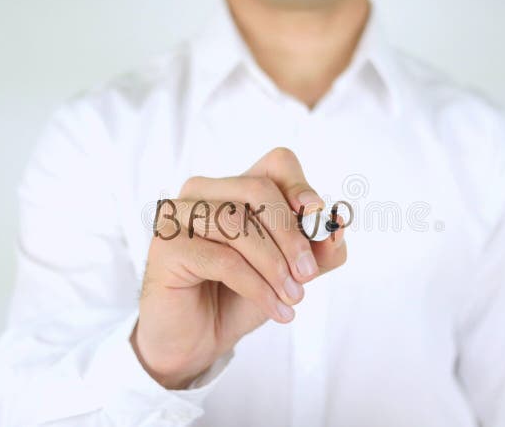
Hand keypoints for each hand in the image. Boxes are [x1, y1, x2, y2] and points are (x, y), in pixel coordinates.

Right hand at [131, 147, 347, 388]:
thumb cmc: (241, 297)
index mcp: (235, 187)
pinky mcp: (165, 246)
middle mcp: (203, 191)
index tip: (318, 220)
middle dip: (291, 234)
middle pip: (258, 189)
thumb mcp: (291, 272)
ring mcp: (179, 215)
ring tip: (292, 297)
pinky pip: (222, 259)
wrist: (198, 340)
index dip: (301, 187)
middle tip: (308, 275)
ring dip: (274, 266)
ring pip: (238, 224)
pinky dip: (257, 287)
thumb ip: (318, 249)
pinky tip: (275, 309)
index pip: (276, 164)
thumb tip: (338, 226)